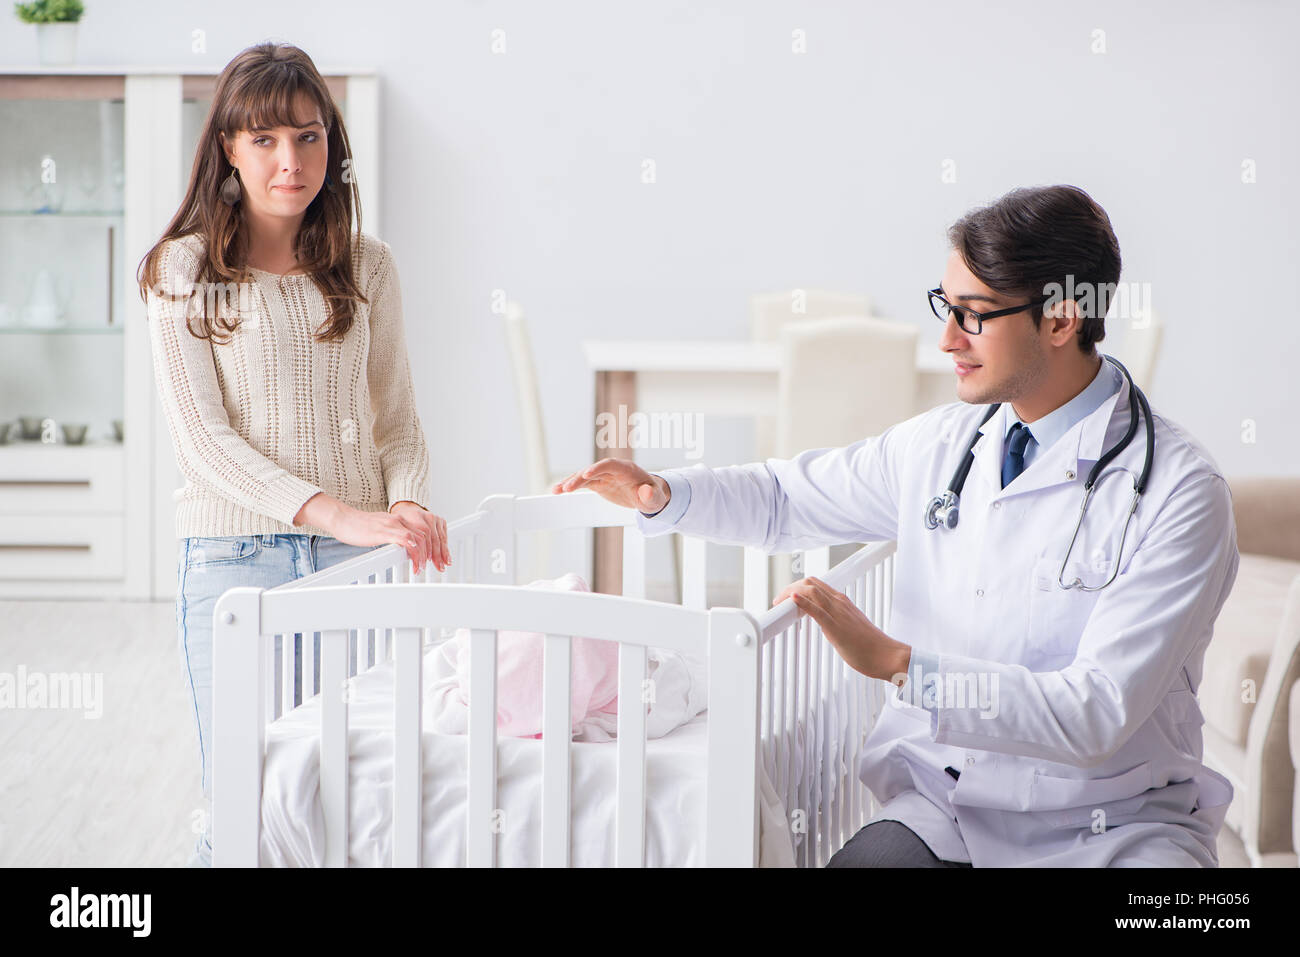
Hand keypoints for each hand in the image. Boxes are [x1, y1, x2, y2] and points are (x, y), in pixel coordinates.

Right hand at [327, 502, 449, 574]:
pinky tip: (415, 562)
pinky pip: (406, 540)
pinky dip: (414, 553)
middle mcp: (399, 520)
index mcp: (400, 519)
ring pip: (420, 537)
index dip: (434, 544)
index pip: (425, 529)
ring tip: (424, 567)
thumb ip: (393, 536)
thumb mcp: (380, 530)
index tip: (436, 557)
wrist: (342, 519)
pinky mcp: (385, 531)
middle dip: (435, 551)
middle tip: (437, 565)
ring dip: (425, 554)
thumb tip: (401, 548)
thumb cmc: (357, 526)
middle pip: (427, 533)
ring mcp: (393, 524)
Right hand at [551, 458, 668, 513]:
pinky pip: (582, 483)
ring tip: (557, 490)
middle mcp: (613, 470)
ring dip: (570, 482)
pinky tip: (558, 491)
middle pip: (593, 470)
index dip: (598, 468)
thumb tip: (647, 491)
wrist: (649, 495)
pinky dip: (571, 487)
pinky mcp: (599, 483)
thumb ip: (651, 495)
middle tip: (567, 488)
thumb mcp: (655, 498)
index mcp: (627, 469)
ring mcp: (604, 476)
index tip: (586, 474)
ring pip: (584, 476)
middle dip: (579, 478)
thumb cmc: (654, 496)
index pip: (610, 465)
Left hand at [772, 576, 910, 682]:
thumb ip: (837, 619)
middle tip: (778, 600)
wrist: (886, 655)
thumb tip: (823, 621)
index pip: (815, 584)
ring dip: (790, 592)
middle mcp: (839, 602)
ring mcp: (838, 613)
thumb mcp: (850, 625)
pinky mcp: (837, 627)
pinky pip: (817, 610)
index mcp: (842, 601)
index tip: (785, 597)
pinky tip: (792, 599)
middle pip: (810, 583)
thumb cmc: (871, 645)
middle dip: (789, 587)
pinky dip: (802, 602)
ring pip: (811, 591)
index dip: (797, 587)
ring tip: (778, 601)